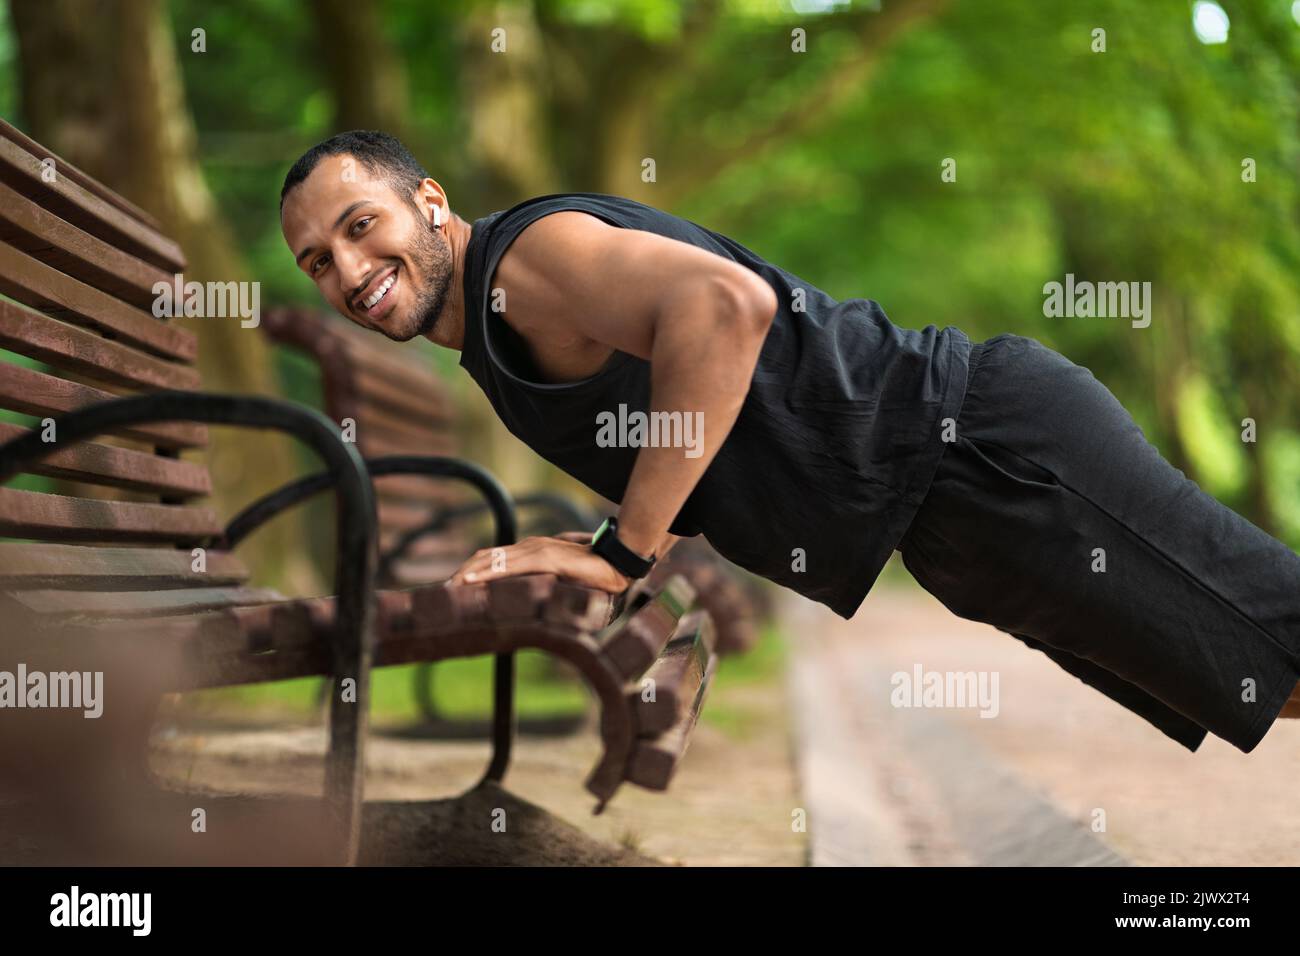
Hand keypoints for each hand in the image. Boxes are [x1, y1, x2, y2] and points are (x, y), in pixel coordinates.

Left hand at [449, 534, 631, 593]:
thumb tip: (530, 598)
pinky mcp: (547, 558)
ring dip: (469, 574)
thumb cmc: (595, 572)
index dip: (473, 569)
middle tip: (443, 593)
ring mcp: (538, 550)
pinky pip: (510, 566)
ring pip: (493, 560)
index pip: (494, 558)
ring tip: (450, 589)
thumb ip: (544, 582)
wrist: (619, 563)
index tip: (455, 587)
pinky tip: (472, 582)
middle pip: (487, 557)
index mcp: (533, 551)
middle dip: (463, 573)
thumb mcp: (562, 579)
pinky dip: (487, 574)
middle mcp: (531, 547)